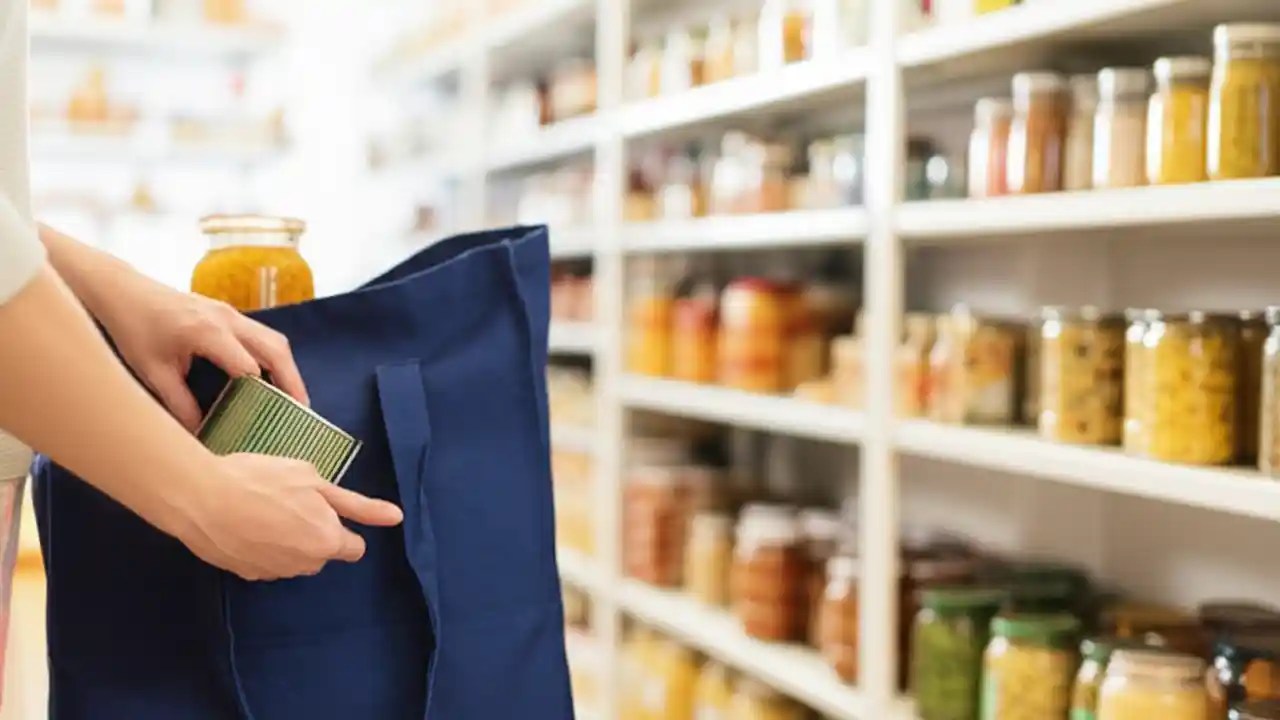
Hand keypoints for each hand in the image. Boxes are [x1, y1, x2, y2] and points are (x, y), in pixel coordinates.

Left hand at [95, 269, 307, 429]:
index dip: (260, 394)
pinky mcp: (229, 313)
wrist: (124, 292)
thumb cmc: (134, 330)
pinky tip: (272, 377)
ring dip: (287, 368)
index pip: (248, 367)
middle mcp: (227, 319)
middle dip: (292, 380)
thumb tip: (201, 435)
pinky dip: (274, 357)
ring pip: (274, 340)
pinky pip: (262, 335)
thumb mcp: (153, 373)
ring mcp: (231, 313)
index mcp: (208, 332)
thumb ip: (179, 404)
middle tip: (302, 410)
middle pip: (275, 350)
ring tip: (294, 397)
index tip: (266, 419)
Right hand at [178, 453, 402, 580]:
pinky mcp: (244, 575)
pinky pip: (265, 562)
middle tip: (289, 502)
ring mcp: (272, 573)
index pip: (354, 548)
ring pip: (293, 559)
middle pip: (322, 553)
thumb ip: (356, 505)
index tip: (324, 510)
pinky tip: (244, 525)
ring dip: (287, 542)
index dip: (342, 528)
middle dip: (314, 534)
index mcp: (326, 542)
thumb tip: (396, 518)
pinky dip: (261, 548)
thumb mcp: (314, 481)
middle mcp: (303, 565)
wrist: (200, 498)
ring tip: (262, 510)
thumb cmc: (262, 480)